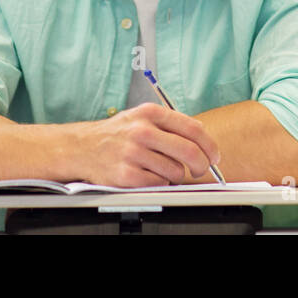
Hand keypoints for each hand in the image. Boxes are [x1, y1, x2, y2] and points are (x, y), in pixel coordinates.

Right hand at [72, 103, 219, 186]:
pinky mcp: (127, 175)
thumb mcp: (141, 117)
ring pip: (176, 171)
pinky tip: (148, 175)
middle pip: (190, 151)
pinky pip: (159, 183)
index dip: (210, 145)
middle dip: (202, 165)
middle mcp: (142, 131)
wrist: (82, 148)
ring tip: (162, 169)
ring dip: (176, 175)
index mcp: (150, 113)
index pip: (193, 129)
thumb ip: (170, 122)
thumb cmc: (116, 134)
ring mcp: (134, 153)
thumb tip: (201, 134)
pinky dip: (159, 182)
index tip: (214, 155)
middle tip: (200, 170)